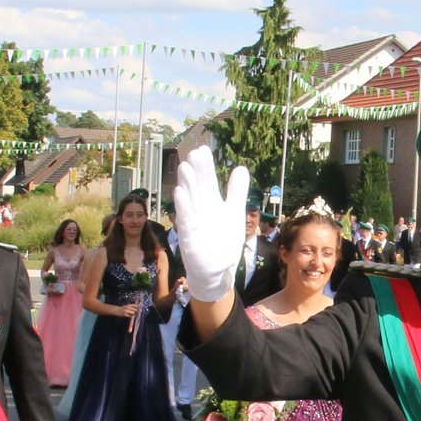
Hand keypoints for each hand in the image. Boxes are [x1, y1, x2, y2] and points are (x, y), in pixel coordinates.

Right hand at [172, 146, 248, 302]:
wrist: (217, 271)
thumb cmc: (223, 243)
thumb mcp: (234, 213)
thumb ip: (236, 192)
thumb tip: (240, 168)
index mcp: (211, 203)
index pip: (208, 181)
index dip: (205, 166)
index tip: (203, 150)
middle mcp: (200, 209)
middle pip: (198, 187)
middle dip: (196, 171)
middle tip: (194, 153)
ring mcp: (194, 221)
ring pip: (190, 200)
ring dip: (187, 184)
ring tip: (185, 167)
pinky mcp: (190, 235)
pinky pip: (186, 219)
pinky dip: (183, 206)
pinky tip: (179, 193)